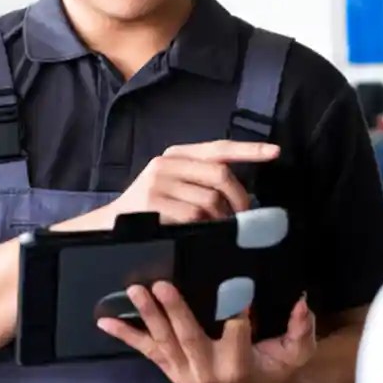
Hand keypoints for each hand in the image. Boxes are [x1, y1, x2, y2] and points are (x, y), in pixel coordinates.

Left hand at [97, 282, 315, 382]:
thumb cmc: (270, 372)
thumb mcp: (293, 356)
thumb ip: (300, 331)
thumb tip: (302, 301)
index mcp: (239, 364)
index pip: (236, 333)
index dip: (236, 314)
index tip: (236, 292)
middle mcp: (208, 369)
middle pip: (190, 337)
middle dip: (175, 312)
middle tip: (162, 285)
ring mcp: (184, 371)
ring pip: (164, 342)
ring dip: (148, 316)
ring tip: (136, 290)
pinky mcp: (169, 369)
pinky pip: (145, 351)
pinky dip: (124, 335)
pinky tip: (104, 321)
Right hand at [110, 141, 279, 224]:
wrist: (107, 226)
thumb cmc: (147, 211)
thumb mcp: (171, 187)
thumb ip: (200, 182)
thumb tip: (241, 195)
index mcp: (174, 156)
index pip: (217, 148)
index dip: (248, 150)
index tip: (275, 152)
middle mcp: (165, 164)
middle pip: (220, 175)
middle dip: (239, 199)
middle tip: (244, 218)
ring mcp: (158, 183)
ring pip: (210, 200)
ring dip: (222, 220)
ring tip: (219, 230)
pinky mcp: (153, 203)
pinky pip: (194, 216)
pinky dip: (206, 227)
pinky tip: (203, 234)